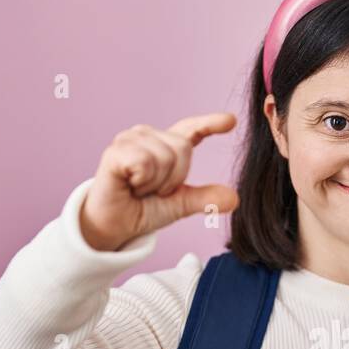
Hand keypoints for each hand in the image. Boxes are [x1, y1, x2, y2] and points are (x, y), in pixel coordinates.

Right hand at [79, 113, 240, 250]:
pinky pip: (145, 162)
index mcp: (166, 147)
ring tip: (139, 188)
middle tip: (154, 190)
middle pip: (183, 148)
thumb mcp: (180, 205)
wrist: (114, 226)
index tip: (230, 121)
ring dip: (156, 183)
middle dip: (174, 178)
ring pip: (165, 156)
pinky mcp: (115, 151)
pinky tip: (129, 183)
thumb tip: (234, 199)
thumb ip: (205, 199)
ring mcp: (130, 140)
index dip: (210, 123)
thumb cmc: (143, 210)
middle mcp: (148, 136)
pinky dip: (142, 181)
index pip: (192, 130)